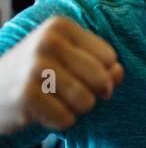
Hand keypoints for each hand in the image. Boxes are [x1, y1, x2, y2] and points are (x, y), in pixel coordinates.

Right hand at [0, 16, 123, 134]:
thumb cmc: (37, 75)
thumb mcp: (67, 59)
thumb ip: (101, 64)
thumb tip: (118, 72)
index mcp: (61, 26)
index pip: (109, 57)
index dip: (100, 73)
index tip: (76, 72)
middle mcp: (47, 41)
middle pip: (102, 80)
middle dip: (91, 93)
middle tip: (65, 90)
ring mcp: (35, 67)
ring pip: (86, 101)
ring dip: (74, 109)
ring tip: (52, 99)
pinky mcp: (25, 95)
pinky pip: (66, 119)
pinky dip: (57, 121)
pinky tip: (40, 110)